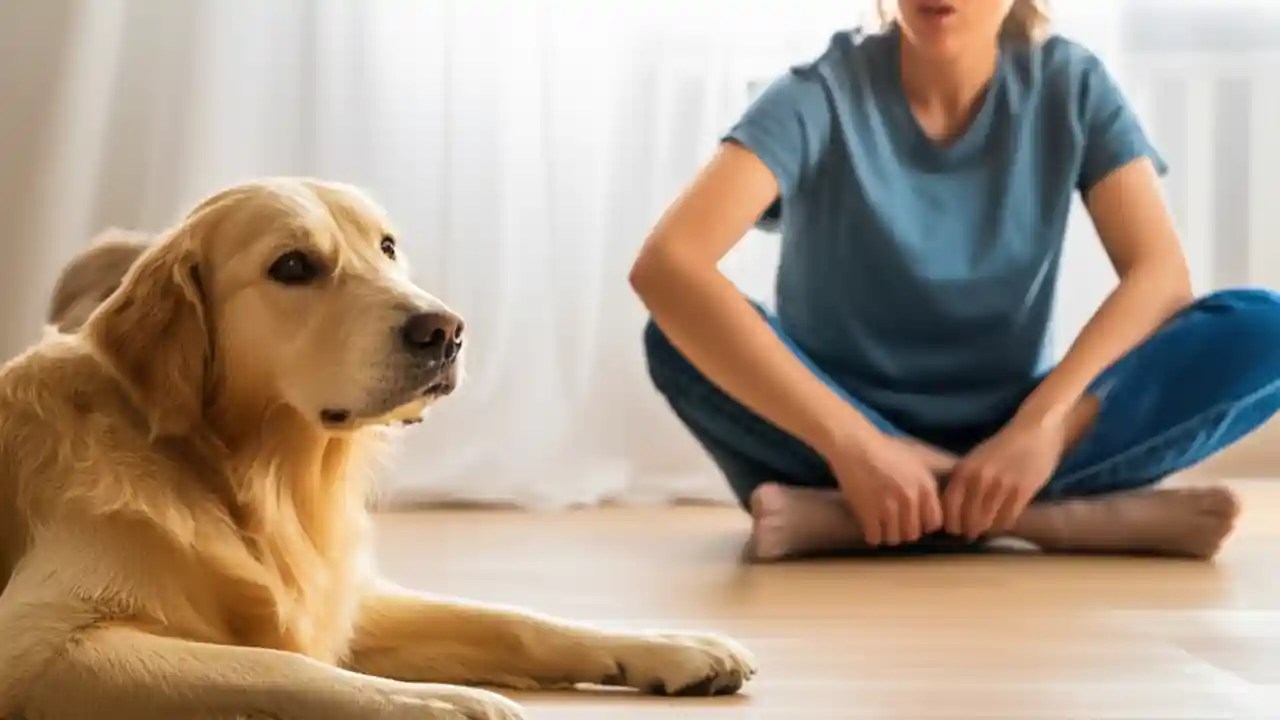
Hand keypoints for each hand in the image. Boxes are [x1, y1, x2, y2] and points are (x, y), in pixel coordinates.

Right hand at [824, 433, 949, 546]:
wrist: (855, 446)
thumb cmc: (885, 450)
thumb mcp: (916, 462)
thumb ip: (927, 484)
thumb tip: (932, 506)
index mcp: (925, 486)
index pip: (934, 522)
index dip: (924, 523)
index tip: (914, 520)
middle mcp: (910, 499)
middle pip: (913, 534)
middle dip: (904, 530)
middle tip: (895, 523)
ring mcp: (889, 508)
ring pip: (894, 539)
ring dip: (888, 534)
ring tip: (882, 525)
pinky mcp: (868, 513)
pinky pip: (875, 538)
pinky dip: (872, 535)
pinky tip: (870, 526)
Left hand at [943, 416, 1068, 539]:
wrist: (1034, 433)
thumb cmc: (1003, 447)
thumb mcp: (975, 459)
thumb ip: (964, 480)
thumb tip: (953, 508)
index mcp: (964, 470)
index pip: (949, 505)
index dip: (950, 522)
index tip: (954, 530)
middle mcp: (979, 479)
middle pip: (968, 518)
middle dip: (969, 529)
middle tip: (971, 534)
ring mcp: (1000, 486)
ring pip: (988, 522)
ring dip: (986, 529)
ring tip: (986, 530)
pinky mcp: (1022, 492)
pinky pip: (1007, 519)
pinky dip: (1003, 525)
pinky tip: (1003, 523)